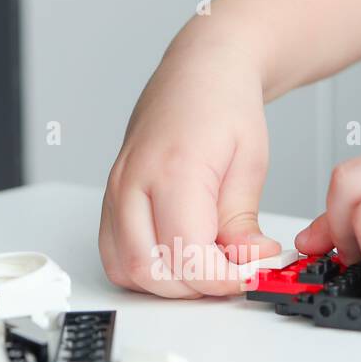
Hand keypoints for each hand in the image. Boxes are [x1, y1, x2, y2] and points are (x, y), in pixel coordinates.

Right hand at [99, 34, 281, 296]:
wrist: (198, 74)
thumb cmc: (223, 106)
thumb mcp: (249, 164)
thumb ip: (242, 222)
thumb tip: (247, 263)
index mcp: (174, 168)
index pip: (186, 253)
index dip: (219, 279)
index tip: (247, 277)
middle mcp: (134, 181)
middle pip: (148, 269)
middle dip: (193, 287)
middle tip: (228, 273)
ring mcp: (115, 191)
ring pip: (125, 269)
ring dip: (167, 283)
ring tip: (204, 264)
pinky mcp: (110, 199)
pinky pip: (115, 254)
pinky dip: (146, 269)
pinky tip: (178, 256)